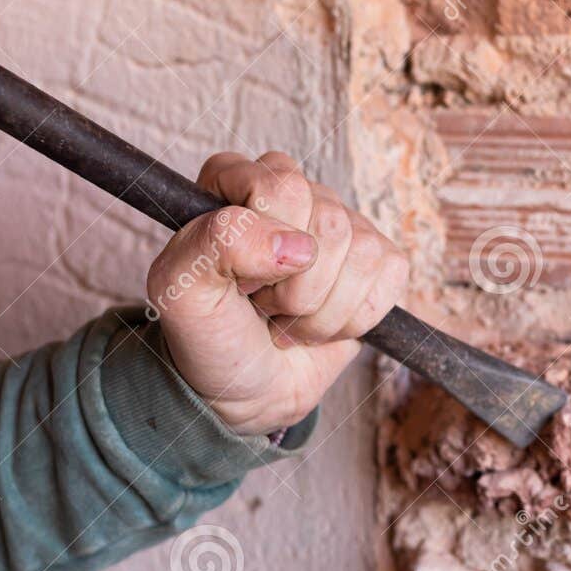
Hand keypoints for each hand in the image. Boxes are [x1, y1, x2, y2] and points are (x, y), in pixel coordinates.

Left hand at [146, 151, 409, 435]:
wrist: (245, 389)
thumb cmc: (209, 336)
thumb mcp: (180, 291)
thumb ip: (218, 243)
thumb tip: (297, 246)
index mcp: (236, 181)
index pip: (280, 187)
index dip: (264, 246)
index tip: (240, 281)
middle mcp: (293, 193)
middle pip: (328, 224)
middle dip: (295, 289)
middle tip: (264, 305)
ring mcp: (339, 224)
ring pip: (363, 253)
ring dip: (321, 311)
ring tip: (288, 318)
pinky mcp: (376, 259)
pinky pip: (390, 275)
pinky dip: (354, 318)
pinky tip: (322, 323)